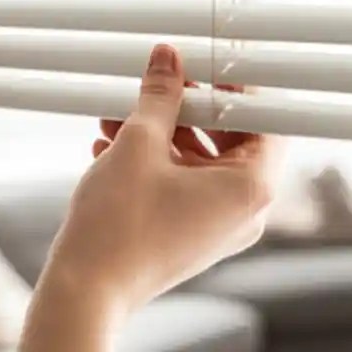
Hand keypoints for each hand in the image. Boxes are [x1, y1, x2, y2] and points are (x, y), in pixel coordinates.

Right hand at [36, 44, 283, 320]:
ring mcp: (217, 226)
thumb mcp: (139, 144)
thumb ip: (161, 96)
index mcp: (252, 187)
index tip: (210, 65)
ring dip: (162, 131)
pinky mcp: (189, 234)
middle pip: (231, 139)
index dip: (238, 88)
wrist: (85, 290)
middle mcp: (244, 210)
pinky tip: (111, 142)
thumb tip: (169, 61)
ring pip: (200, 161)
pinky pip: (182, 184)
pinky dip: (154, 160)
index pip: (266, 120)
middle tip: (165, 81)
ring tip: (121, 112)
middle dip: (190, 107)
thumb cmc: (119, 226)